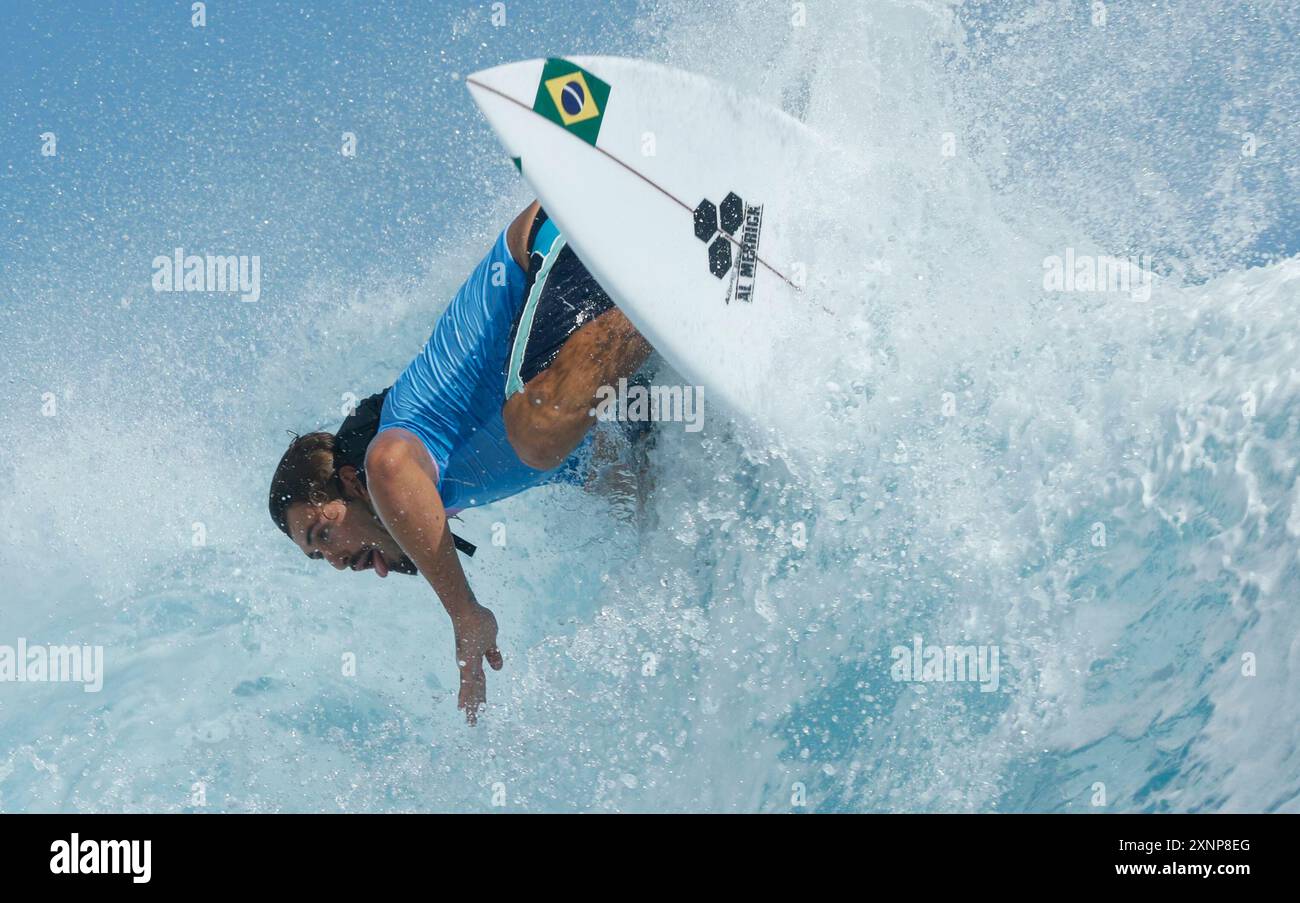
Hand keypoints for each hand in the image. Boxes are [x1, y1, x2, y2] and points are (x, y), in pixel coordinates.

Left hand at [452, 603, 503, 724]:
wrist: (467, 610)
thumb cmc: (478, 621)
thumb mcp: (490, 641)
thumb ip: (492, 654)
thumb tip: (498, 669)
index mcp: (473, 662)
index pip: (477, 683)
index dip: (477, 697)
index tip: (477, 710)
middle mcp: (468, 665)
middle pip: (473, 690)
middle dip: (474, 707)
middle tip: (472, 724)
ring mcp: (466, 663)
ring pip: (470, 689)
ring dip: (471, 705)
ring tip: (470, 720)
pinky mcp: (467, 660)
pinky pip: (468, 680)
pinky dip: (466, 694)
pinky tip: (464, 705)